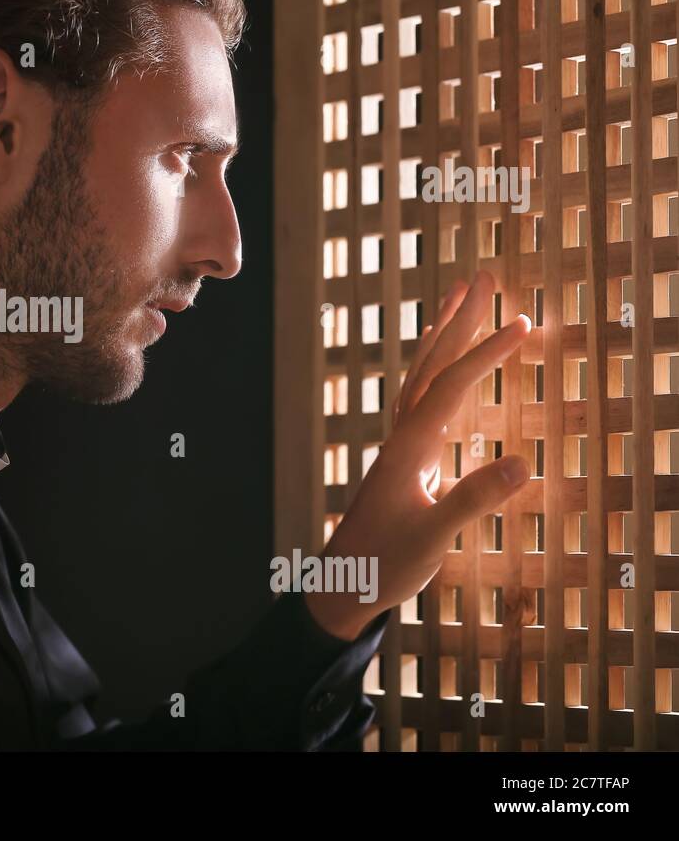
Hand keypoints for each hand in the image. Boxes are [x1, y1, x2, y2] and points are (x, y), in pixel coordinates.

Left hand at [303, 270, 531, 640]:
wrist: (340, 587)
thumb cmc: (382, 566)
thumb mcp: (432, 538)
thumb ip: (470, 501)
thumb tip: (521, 462)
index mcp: (408, 448)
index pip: (451, 386)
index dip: (487, 353)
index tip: (524, 324)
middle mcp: (400, 438)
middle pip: (430, 366)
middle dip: (459, 321)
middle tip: (483, 277)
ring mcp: (399, 448)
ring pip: (419, 378)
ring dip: (442, 338)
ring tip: (460, 302)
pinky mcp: (402, 462)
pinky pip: (418, 401)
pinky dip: (433, 373)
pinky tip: (444, 371)